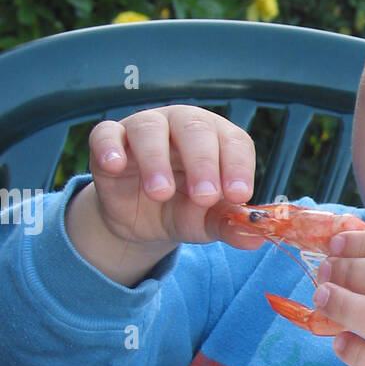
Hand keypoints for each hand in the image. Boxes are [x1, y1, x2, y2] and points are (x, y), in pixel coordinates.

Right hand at [85, 105, 258, 254]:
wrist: (142, 221)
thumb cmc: (184, 209)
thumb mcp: (208, 222)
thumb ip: (231, 226)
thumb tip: (256, 239)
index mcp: (216, 139)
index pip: (233, 141)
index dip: (238, 166)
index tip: (238, 195)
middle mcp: (182, 126)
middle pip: (195, 128)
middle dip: (202, 163)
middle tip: (204, 197)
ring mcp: (143, 130)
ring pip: (150, 129)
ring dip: (156, 160)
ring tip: (160, 193)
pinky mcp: (109, 142)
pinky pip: (106, 134)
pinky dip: (109, 147)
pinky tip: (116, 166)